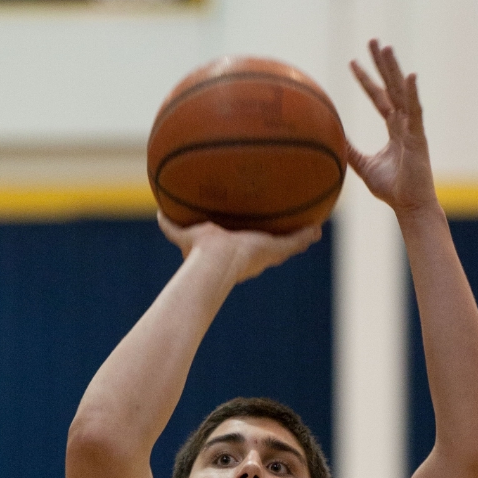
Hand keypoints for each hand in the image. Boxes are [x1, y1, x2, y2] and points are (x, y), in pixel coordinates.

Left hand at [157, 212, 320, 285]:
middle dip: (280, 242)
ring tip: (312, 228)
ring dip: (299, 239)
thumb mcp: (185, 235)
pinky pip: (297, 241)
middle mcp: (255, 256)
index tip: (257, 237)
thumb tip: (158, 215)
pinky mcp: (277, 251)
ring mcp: (268, 254)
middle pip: (272, 247)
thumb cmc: (201, 253)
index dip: (255, 243)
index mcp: (237, 254)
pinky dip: (308, 235)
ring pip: (288, 246)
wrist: (217, 262)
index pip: (249, 248)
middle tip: (290, 231)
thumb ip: (172, 227)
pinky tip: (319, 227)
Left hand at [347, 40, 436, 216]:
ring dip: (394, 69)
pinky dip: (413, 93)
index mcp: (393, 128)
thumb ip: (351, 150)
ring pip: (402, 91)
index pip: (378, 97)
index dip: (366, 80)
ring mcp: (412, 127)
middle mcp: (404, 123)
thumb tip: (332, 139)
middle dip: (381, 63)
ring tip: (386, 47)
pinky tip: (410, 75)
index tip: (352, 62)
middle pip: (391, 86)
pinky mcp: (418, 136)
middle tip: (372, 41)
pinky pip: (415, 111)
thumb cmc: (392, 189)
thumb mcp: (364, 166)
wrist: (409, 206)